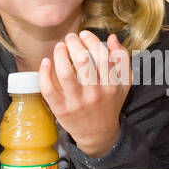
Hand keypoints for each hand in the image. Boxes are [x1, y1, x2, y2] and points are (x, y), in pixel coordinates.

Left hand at [40, 30, 130, 157]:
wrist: (98, 134)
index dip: (92, 40)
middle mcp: (95, 94)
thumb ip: (122, 60)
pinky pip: (49, 89)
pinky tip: (46, 61)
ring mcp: (77, 103)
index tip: (84, 34)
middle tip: (70, 37)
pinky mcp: (61, 110)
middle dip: (75, 43)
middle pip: (83, 61)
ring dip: (60, 54)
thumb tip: (112, 38)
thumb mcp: (123, 84)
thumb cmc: (109, 103)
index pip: (102, 56)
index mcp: (112, 86)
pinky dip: (45, 72)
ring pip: (65, 73)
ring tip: (60, 46)